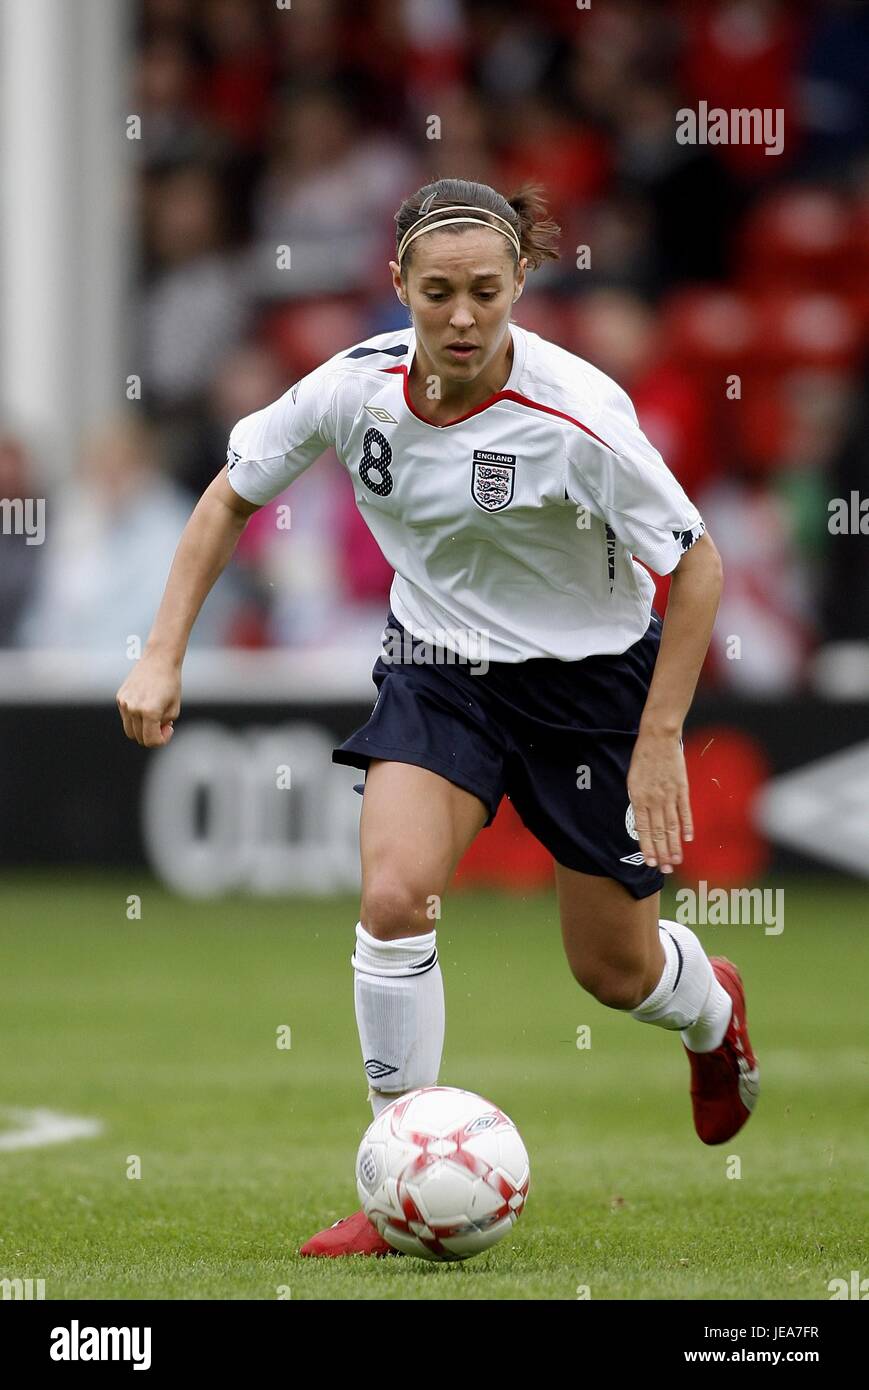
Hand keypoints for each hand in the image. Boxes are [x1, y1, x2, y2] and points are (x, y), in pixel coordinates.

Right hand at [116, 653, 181, 747]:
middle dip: (152, 735)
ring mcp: (124, 703)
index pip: (151, 741)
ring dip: (142, 728)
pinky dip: (136, 717)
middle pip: (139, 737)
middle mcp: (134, 708)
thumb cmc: (171, 684)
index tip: (169, 728)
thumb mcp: (174, 709)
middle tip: (163, 723)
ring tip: (154, 716)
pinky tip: (146, 704)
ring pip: (130, 730)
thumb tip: (153, 734)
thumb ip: (164, 726)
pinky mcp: (120, 697)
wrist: (159, 659)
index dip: (162, 740)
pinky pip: (126, 717)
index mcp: (150, 712)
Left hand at [626, 729, 692, 872]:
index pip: (644, 829)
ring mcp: (669, 794)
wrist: (658, 737)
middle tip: (666, 869)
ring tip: (676, 860)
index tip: (651, 863)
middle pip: (659, 832)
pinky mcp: (682, 788)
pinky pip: (684, 811)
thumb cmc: (642, 758)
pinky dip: (687, 826)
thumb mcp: (632, 780)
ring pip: (672, 826)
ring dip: (674, 845)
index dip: (648, 847)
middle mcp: (654, 799)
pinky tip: (687, 839)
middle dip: (662, 852)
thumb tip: (641, 823)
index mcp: (638, 797)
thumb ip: (637, 802)